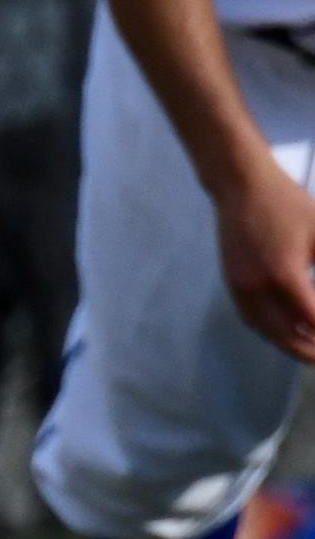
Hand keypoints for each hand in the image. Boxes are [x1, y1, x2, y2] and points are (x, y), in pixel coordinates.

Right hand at [214, 164, 314, 362]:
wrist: (240, 186)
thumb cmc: (288, 204)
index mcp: (284, 274)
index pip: (311, 318)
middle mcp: (257, 288)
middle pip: (284, 334)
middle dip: (307, 350)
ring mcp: (240, 287)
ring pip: (265, 330)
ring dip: (287, 345)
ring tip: (308, 352)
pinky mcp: (232, 283)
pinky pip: (252, 318)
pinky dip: (270, 332)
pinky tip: (284, 333)